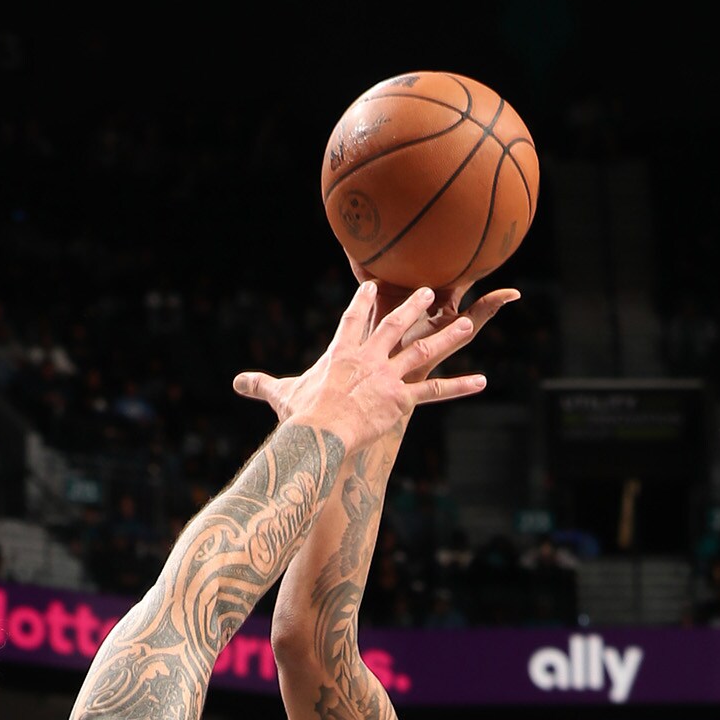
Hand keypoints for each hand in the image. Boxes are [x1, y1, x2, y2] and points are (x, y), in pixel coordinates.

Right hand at [236, 281, 516, 423]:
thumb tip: (237, 382)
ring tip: (466, 323)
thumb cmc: (298, 416)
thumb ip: (260, 384)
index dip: (364, 303)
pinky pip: (436, 393)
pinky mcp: (401, 400)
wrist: (319, 432)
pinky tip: (482, 382)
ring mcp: (387, 377)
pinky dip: (460, 388)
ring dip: (446, 337)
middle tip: (430, 291)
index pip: (353, 321)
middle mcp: (368, 358)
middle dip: (413, 307)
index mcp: (340, 354)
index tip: (374, 287)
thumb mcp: (279, 394)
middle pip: (394, 325)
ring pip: (423, 351)